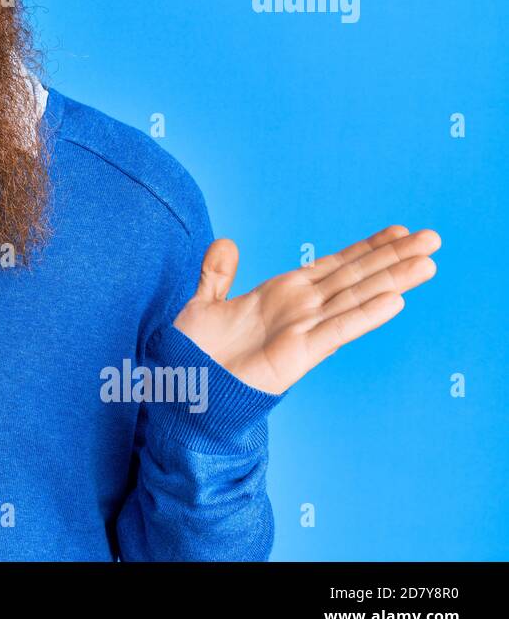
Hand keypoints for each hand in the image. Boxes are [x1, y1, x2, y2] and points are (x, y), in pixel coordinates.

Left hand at [173, 225, 440, 394]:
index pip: (335, 265)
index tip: (399, 230)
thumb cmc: (197, 352)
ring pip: (356, 298)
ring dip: (392, 280)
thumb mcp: (206, 303)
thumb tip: (226, 243)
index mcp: (284, 294)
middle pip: (356, 276)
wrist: (186, 387)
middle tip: (432, 238)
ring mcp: (303, 330)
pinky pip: (337, 329)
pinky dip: (365, 314)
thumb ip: (217, 274)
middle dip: (393, 257)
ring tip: (427, 263)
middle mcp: (301, 309)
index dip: (366, 248)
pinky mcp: (299, 354)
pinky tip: (395, 300)